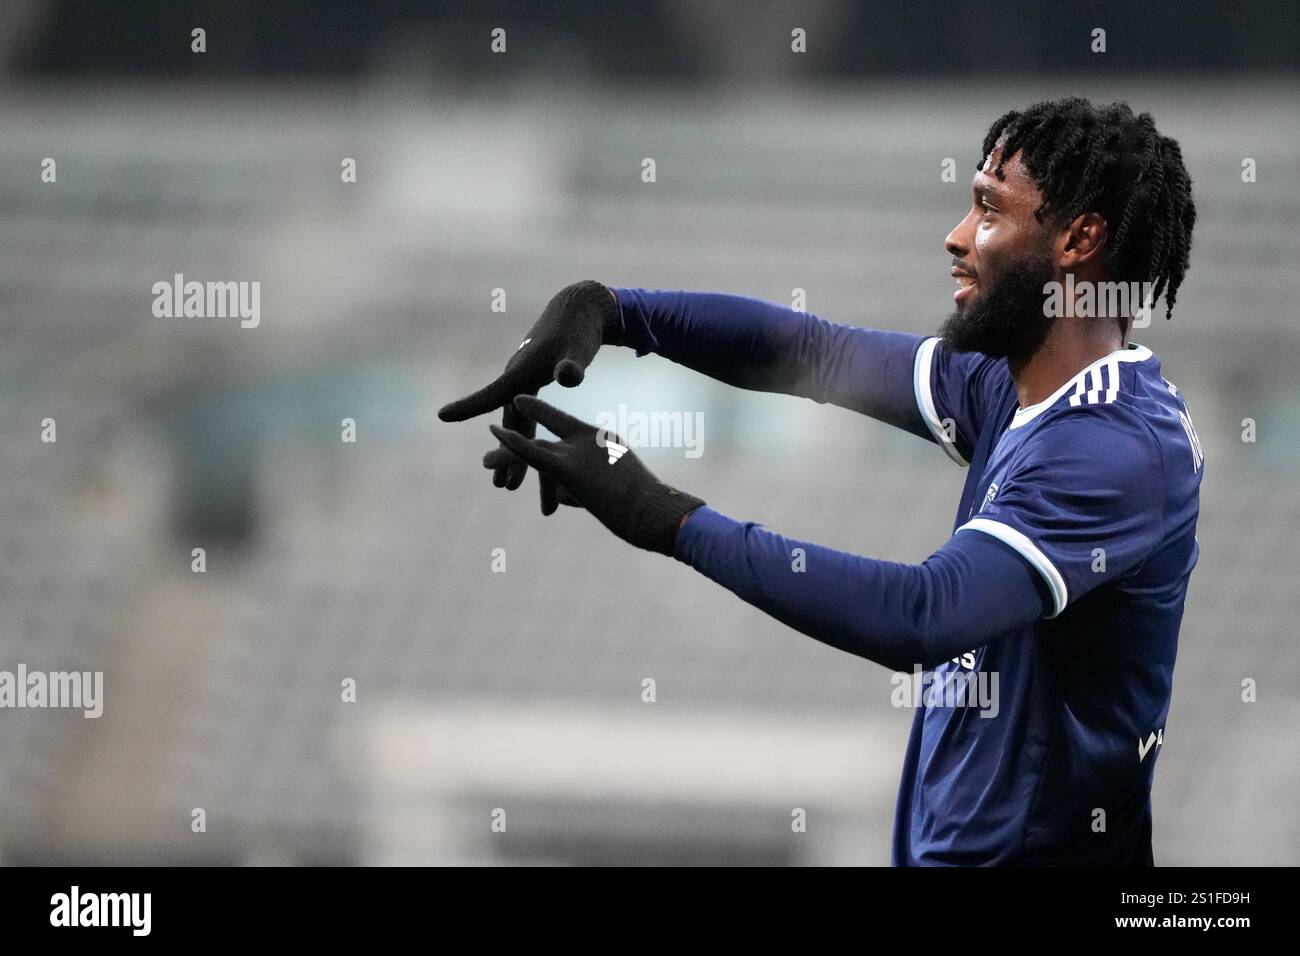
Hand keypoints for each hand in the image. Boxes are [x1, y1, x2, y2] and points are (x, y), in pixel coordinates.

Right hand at [438, 280, 619, 503]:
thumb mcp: (580, 348)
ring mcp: (524, 382)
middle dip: (506, 455)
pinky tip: (531, 454)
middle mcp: (517, 378)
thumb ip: (574, 365)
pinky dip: (528, 437)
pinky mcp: (534, 384)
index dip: (468, 406)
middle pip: (507, 423)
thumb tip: (567, 377)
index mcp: (522, 372)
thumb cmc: (580, 330)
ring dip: (516, 452)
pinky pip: (527, 417)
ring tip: (511, 484)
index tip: (441, 415)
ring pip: (517, 424)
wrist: (580, 310)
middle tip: (503, 487)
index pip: (492, 394)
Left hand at [483, 395, 704, 554]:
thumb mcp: (607, 494)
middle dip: (520, 441)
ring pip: (534, 448)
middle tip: (496, 435)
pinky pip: (533, 455)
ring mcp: (578, 452)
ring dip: (507, 454)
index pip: (567, 427)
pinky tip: (494, 443)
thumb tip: (560, 498)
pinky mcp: (568, 469)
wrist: (656, 511)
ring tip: (485, 462)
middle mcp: (589, 439)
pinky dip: (512, 447)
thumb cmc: (645, 509)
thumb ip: (578, 491)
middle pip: (546, 435)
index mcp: (602, 440)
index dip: (544, 415)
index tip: (523, 406)